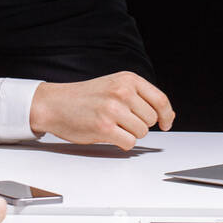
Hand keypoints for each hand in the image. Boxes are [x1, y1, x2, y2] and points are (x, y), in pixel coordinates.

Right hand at [30, 72, 174, 150]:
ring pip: (142, 132)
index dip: (167, 115)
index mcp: (128, 79)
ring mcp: (113, 109)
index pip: (160, 100)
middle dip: (140, 124)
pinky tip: (110, 134)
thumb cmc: (85, 96)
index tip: (166, 123)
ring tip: (113, 125)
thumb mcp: (115, 86)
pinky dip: (123, 143)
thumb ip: (140, 97)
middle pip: (151, 119)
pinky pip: (129, 143)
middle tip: (122, 120)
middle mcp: (123, 92)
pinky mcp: (104, 127)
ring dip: (130, 134)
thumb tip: (166, 116)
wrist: (55, 103)